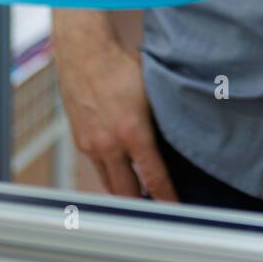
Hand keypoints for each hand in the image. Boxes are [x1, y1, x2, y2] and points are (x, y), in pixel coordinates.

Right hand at [53, 10, 177, 200]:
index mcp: (133, 132)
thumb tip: (182, 131)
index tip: (175, 209)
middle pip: (126, 192)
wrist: (84, 52)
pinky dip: (110, 172)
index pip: (154, 177)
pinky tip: (121, 168)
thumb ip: (163, 116)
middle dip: (142, 204)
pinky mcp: (80, 140)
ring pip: (109, 183)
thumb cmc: (122, 65)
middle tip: (157, 208)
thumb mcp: (152, 90)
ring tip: (141, 194)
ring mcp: (91, 145)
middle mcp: (109, 145)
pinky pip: (97, 167)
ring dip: (124, 191)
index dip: (167, 198)